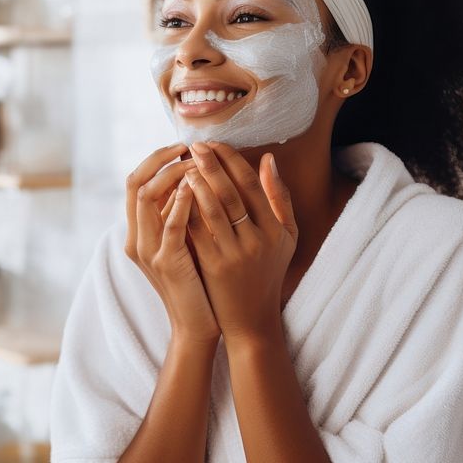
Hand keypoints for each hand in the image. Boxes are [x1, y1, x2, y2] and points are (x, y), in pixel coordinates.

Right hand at [124, 143, 220, 345]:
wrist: (197, 324)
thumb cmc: (196, 281)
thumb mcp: (184, 241)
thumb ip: (181, 213)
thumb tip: (192, 177)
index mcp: (139, 231)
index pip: (135, 181)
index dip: (156, 159)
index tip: (182, 146)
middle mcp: (136, 238)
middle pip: (134, 183)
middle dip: (160, 159)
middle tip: (187, 146)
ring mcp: (148, 250)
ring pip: (146, 198)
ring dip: (171, 174)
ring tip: (194, 161)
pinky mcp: (167, 263)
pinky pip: (170, 226)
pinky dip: (180, 202)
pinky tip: (194, 187)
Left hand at [183, 141, 297, 343]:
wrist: (251, 319)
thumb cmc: (268, 271)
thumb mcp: (286, 236)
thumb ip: (279, 197)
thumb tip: (268, 159)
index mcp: (276, 230)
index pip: (252, 185)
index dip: (233, 161)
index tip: (217, 144)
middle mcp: (257, 240)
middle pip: (231, 193)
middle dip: (212, 165)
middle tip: (195, 145)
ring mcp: (234, 254)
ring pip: (213, 210)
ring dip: (197, 183)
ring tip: (184, 164)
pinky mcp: (213, 266)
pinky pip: (196, 231)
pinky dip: (186, 209)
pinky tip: (176, 193)